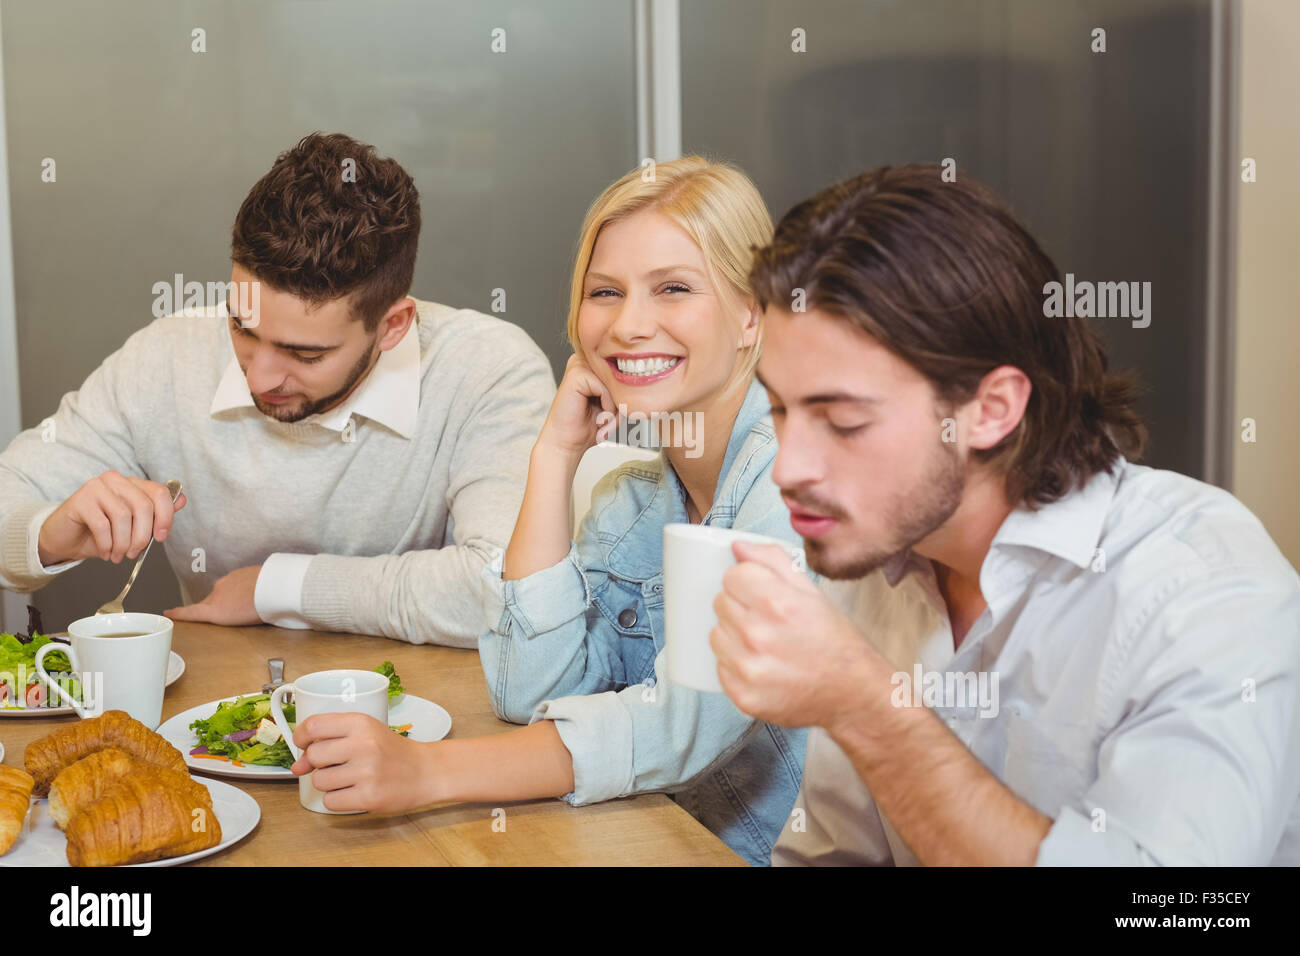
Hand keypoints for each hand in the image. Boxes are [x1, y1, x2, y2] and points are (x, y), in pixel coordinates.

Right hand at [37, 470, 186, 565]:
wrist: (65, 539)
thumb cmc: (102, 533)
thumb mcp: (134, 526)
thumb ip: (157, 513)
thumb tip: (182, 500)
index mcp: (132, 483)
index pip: (159, 493)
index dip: (165, 517)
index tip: (160, 537)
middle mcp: (116, 480)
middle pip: (143, 506)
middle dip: (142, 536)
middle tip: (134, 553)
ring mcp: (96, 487)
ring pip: (123, 516)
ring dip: (123, 543)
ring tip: (118, 555)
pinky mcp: (80, 500)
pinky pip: (102, 525)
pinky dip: (107, 544)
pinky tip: (105, 553)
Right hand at [163, 564, 262, 624]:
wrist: (276, 586)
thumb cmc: (262, 608)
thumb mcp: (241, 623)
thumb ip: (228, 617)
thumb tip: (229, 613)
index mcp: (215, 609)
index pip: (191, 612)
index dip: (178, 613)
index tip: (168, 612)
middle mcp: (217, 593)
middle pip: (211, 602)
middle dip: (219, 607)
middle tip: (236, 613)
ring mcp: (228, 581)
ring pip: (226, 591)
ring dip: (234, 596)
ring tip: (252, 603)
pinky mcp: (239, 572)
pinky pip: (237, 582)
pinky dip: (244, 587)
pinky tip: (256, 592)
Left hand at [289, 713, 437, 812]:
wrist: (425, 771)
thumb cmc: (392, 752)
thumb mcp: (365, 734)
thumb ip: (330, 743)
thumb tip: (296, 767)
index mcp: (361, 723)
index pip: (314, 726)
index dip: (301, 736)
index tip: (303, 744)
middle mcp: (364, 745)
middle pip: (314, 756)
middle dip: (318, 763)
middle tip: (336, 764)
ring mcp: (367, 772)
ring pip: (319, 781)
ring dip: (328, 783)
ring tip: (349, 778)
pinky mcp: (369, 797)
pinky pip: (330, 801)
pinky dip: (337, 799)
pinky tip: (354, 791)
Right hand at [536, 353, 616, 457]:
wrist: (565, 443)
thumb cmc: (587, 427)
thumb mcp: (615, 406)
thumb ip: (625, 391)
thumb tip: (641, 380)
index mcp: (593, 366)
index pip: (624, 374)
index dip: (625, 399)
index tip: (614, 418)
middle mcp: (585, 361)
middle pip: (621, 378)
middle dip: (621, 404)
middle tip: (609, 424)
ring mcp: (579, 365)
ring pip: (615, 383)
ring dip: (615, 407)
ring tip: (603, 422)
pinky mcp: (577, 374)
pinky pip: (606, 389)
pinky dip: (607, 407)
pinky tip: (598, 418)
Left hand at [710, 540, 877, 730]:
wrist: (853, 693)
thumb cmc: (835, 641)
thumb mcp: (812, 592)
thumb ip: (773, 561)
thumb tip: (738, 546)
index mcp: (776, 602)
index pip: (731, 576)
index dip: (746, 582)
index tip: (761, 594)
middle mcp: (758, 635)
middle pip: (721, 603)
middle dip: (740, 608)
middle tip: (769, 622)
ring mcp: (748, 668)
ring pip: (716, 635)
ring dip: (734, 636)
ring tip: (765, 645)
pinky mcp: (743, 695)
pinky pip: (721, 666)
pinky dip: (736, 665)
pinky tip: (763, 666)